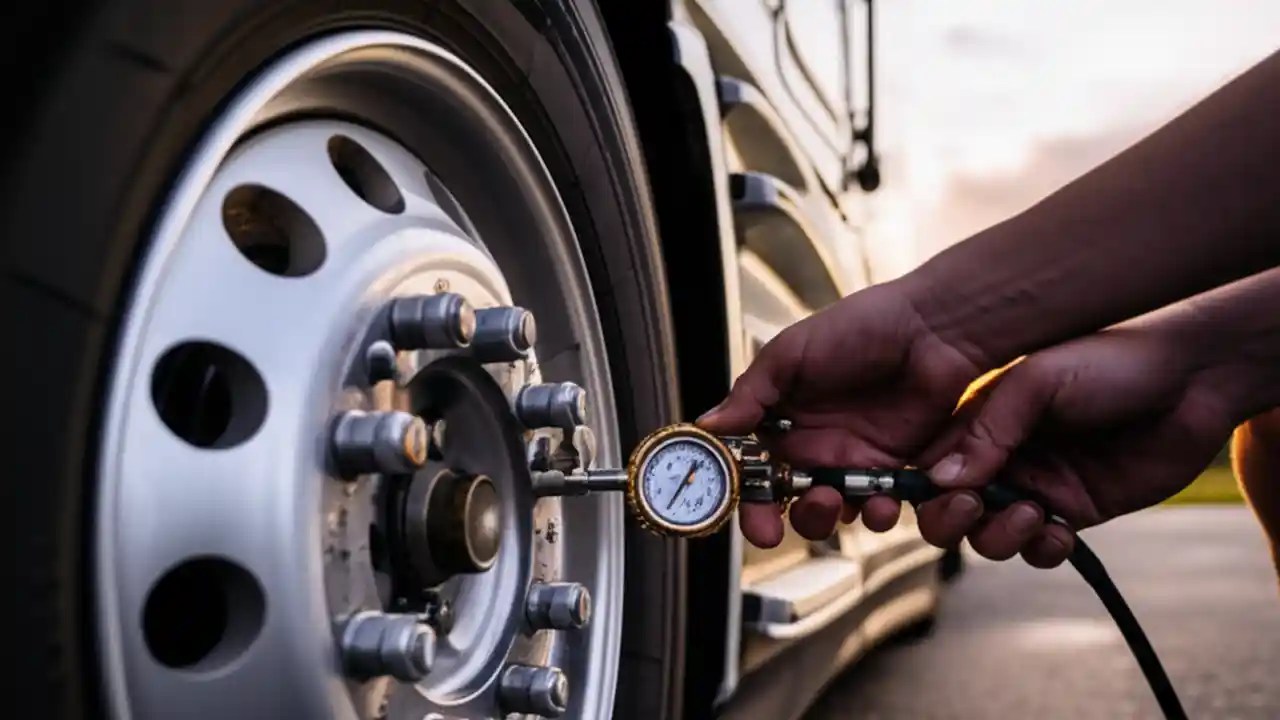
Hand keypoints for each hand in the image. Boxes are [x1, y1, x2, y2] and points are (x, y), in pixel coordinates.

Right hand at [697, 281, 986, 546]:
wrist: (929, 327)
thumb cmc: (859, 328)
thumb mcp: (792, 353)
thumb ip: (751, 393)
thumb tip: (707, 426)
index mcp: (782, 422)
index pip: (756, 474)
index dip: (752, 504)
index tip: (759, 524)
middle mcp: (816, 447)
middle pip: (795, 504)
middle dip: (800, 518)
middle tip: (814, 504)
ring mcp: (857, 461)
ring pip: (839, 513)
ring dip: (836, 518)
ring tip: (844, 499)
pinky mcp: (897, 468)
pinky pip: (882, 505)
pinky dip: (879, 512)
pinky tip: (883, 498)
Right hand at [914, 325, 1240, 567]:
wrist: (1190, 380)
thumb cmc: (1110, 361)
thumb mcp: (1039, 380)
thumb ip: (989, 427)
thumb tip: (939, 478)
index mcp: (979, 419)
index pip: (928, 463)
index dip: (919, 486)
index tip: (931, 494)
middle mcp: (1001, 457)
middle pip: (946, 508)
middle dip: (950, 519)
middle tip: (974, 508)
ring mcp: (1037, 486)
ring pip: (988, 535)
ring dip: (998, 537)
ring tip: (1031, 515)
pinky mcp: (1075, 511)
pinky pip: (1040, 548)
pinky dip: (1042, 549)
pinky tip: (1061, 531)